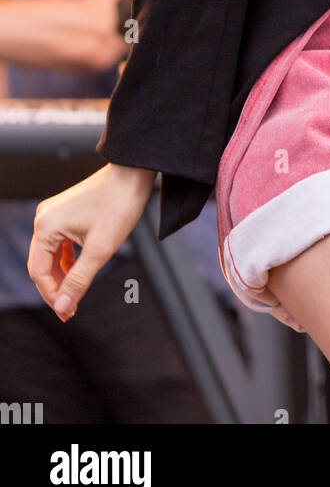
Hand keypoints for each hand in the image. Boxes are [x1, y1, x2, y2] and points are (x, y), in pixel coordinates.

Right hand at [27, 163, 155, 319]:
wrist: (133, 173)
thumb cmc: (119, 206)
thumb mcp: (100, 250)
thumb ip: (78, 281)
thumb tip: (63, 307)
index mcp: (46, 226)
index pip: (39, 272)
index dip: (52, 296)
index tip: (67, 313)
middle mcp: (44, 218)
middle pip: (41, 264)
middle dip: (55, 288)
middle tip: (70, 311)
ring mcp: (54, 213)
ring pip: (50, 254)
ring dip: (61, 276)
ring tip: (74, 296)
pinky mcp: (65, 211)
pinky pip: (60, 243)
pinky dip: (67, 260)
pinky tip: (77, 272)